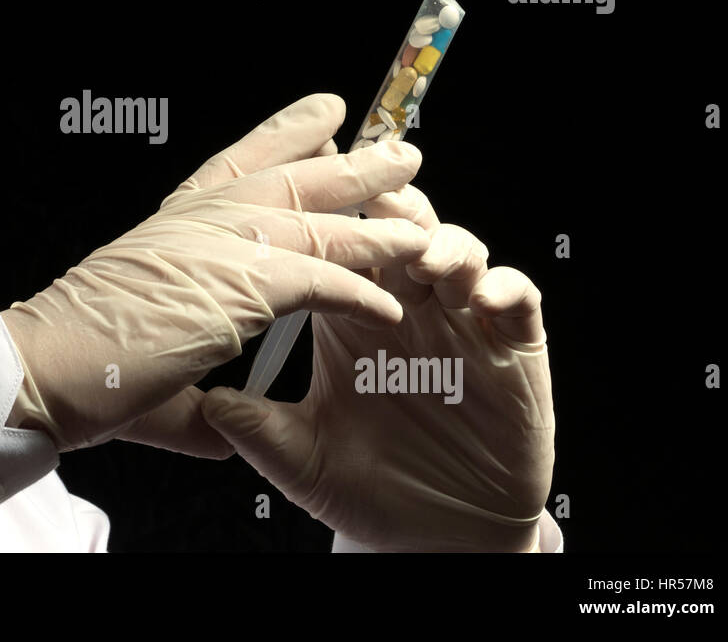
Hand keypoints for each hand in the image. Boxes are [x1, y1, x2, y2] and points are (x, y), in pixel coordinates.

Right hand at [0, 94, 430, 453]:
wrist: (40, 365)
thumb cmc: (76, 365)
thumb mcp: (147, 359)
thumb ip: (196, 386)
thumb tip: (219, 421)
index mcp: (172, 227)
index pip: (238, 165)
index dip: (285, 135)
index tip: (324, 112)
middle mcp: (196, 222)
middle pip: (289, 177)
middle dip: (349, 163)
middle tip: (396, 148)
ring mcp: (217, 245)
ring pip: (314, 221)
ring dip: (372, 217)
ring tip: (419, 210)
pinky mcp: (236, 284)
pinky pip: (318, 280)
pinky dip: (356, 291)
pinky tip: (390, 301)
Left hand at [201, 181, 554, 550]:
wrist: (436, 536)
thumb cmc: (369, 489)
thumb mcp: (303, 460)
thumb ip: (260, 429)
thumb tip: (209, 403)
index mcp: (350, 320)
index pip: (341, 249)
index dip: (330, 218)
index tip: (307, 195)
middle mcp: (408, 310)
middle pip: (402, 231)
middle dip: (393, 206)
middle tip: (377, 191)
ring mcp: (462, 325)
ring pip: (460, 252)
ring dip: (444, 244)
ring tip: (424, 259)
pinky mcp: (513, 350)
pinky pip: (518, 299)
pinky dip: (504, 287)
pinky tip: (482, 299)